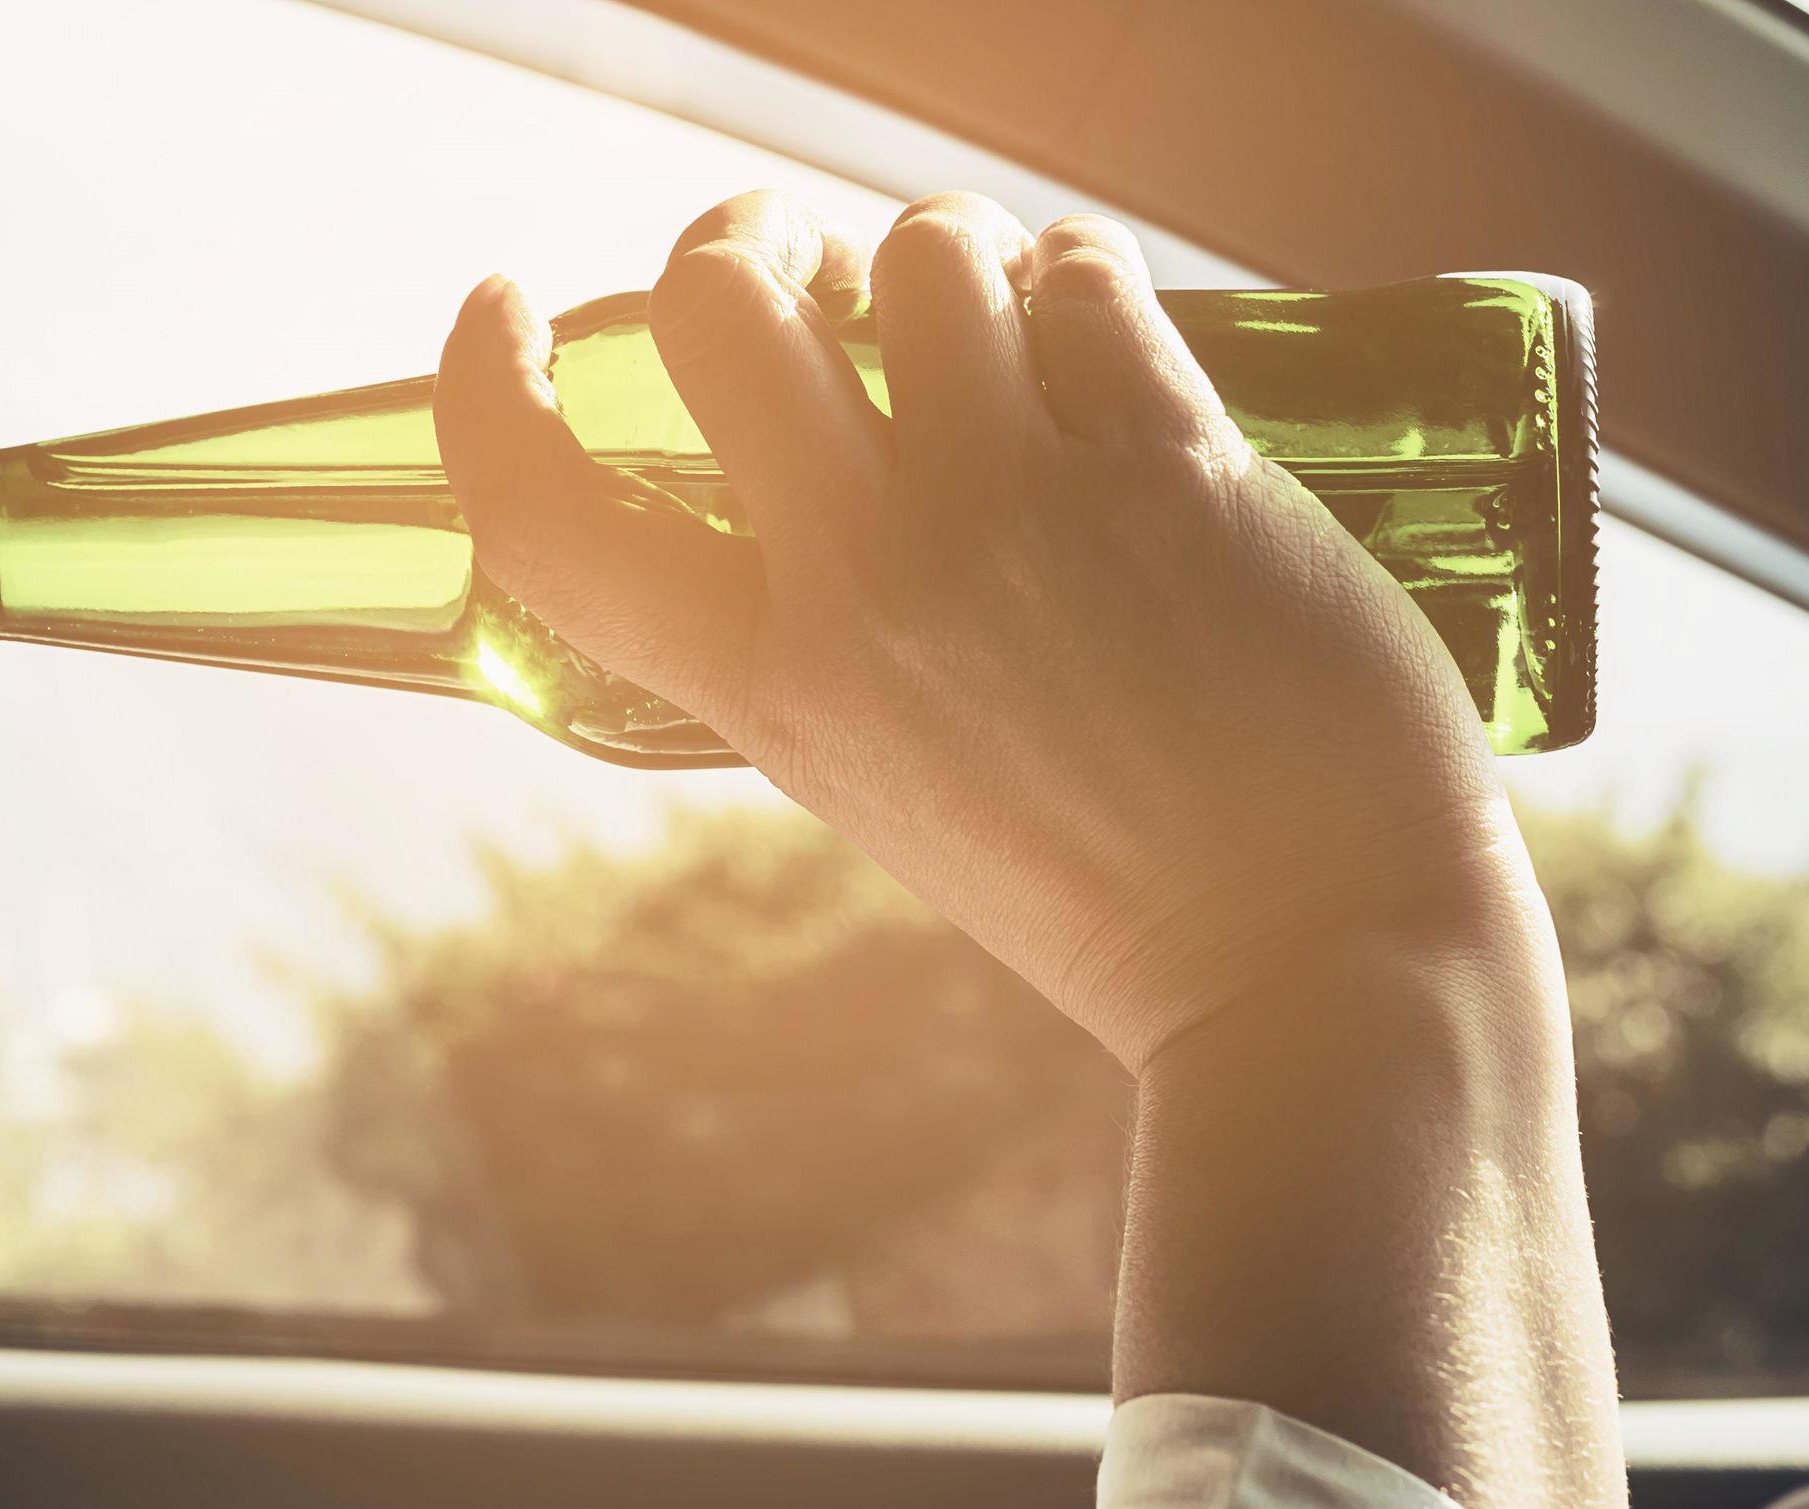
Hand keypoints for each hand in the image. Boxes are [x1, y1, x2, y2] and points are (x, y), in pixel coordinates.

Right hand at [434, 191, 1536, 1072]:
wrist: (1323, 967)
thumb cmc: (1124, 902)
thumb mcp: (900, 789)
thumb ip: (831, 652)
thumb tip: (823, 484)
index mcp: (776, 692)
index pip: (544, 519)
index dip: (485, 391)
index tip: (509, 312)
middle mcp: (871, 586)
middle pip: (721, 306)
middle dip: (751, 242)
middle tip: (816, 273)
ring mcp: (1021, 514)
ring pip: (921, 253)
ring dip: (954, 254)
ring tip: (1003, 312)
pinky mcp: (1173, 465)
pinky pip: (1088, 279)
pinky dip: (1084, 274)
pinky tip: (1104, 328)